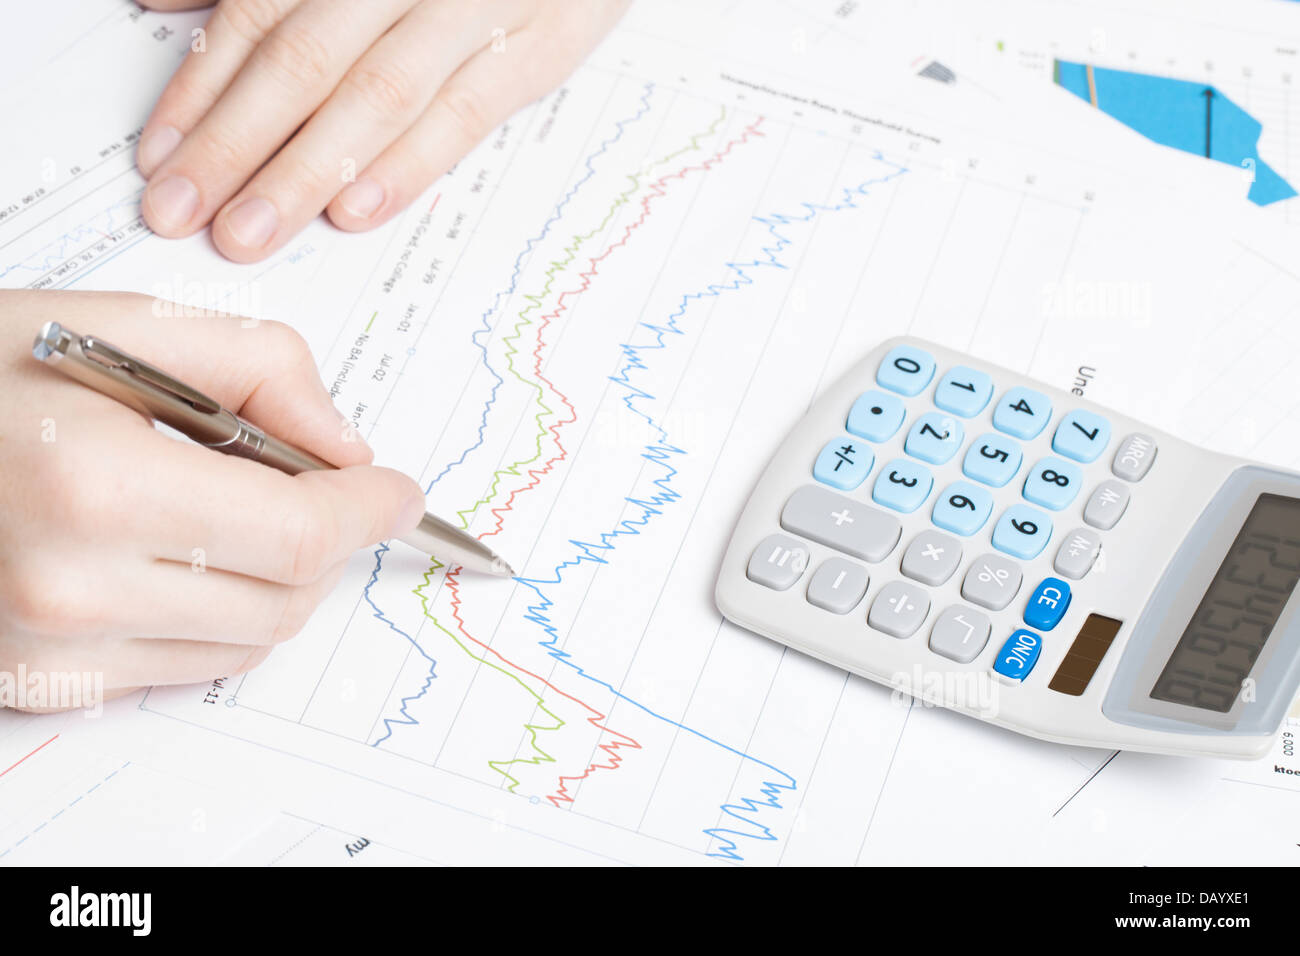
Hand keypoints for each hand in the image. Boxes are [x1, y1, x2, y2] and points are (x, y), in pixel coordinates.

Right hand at [0, 291, 425, 709]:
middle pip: (286, 597)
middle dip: (327, 540)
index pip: (298, 533)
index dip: (368, 511)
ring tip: (232, 508)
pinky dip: (215, 614)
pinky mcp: (40, 681)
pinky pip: (183, 664)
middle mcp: (71, 589)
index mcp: (95, 487)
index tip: (398, 492)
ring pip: (245, 642)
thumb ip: (257, 366)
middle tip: (317, 484)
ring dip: (275, 579)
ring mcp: (49, 650)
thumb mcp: (119, 323)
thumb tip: (345, 445)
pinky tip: (179, 551)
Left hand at [135, 0, 628, 261]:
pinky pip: (464, 113)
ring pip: (376, 94)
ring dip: (306, 169)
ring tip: (252, 231)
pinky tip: (355, 210)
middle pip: (304, 61)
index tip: (161, 158)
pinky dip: (408, 162)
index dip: (203, 89)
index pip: (257, 16)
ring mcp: (473, 9)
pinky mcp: (536, 50)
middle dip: (236, 143)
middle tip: (185, 213)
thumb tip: (161, 2)